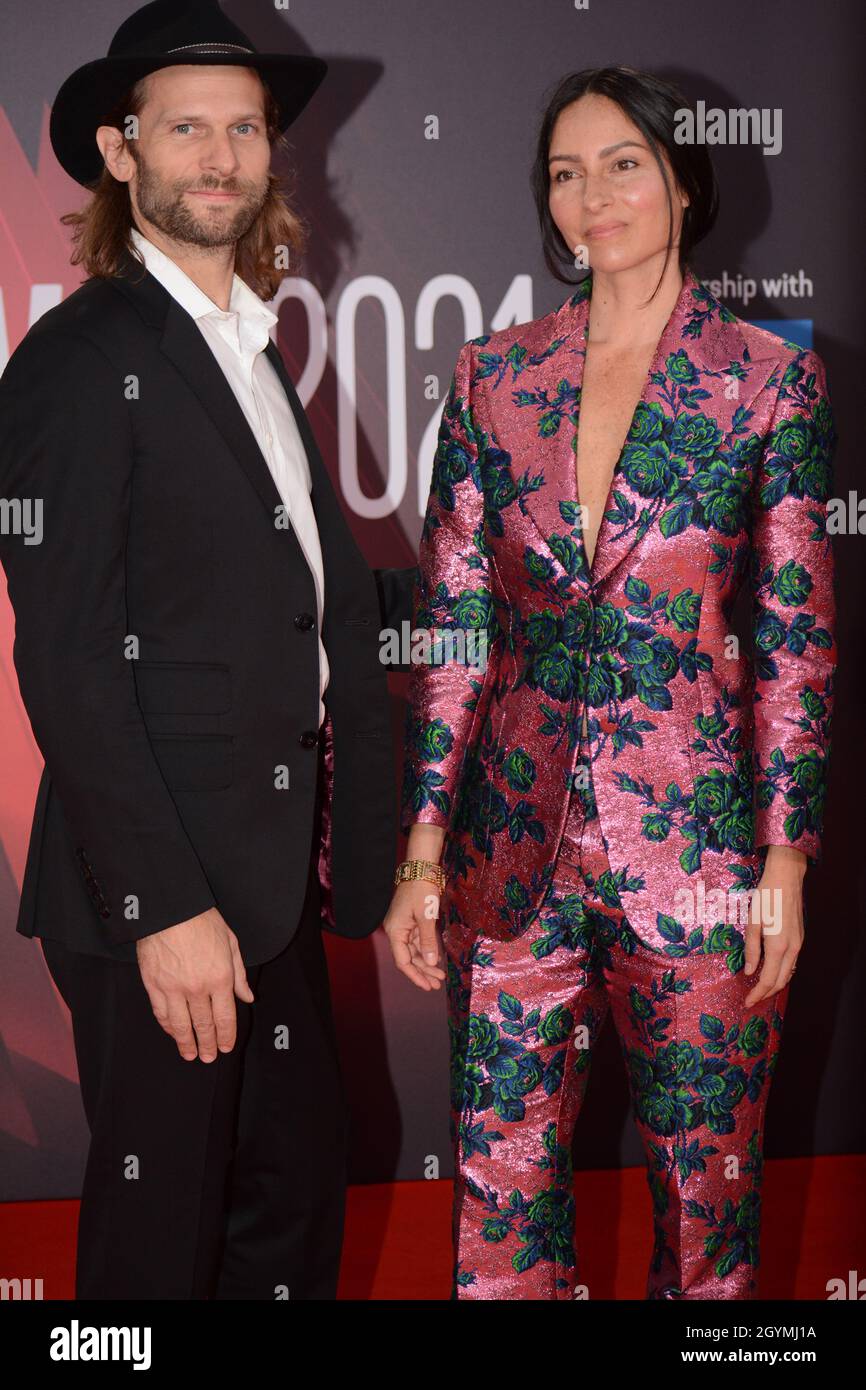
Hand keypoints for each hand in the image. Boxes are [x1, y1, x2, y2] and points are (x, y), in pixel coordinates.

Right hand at [136, 907, 254, 1060]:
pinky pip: (161, 1013)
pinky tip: (172, 1033)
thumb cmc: (203, 921)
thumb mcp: (231, 943)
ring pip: (180, 1025)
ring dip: (186, 1043)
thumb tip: (247, 997)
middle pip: (203, 1025)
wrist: (170, 909)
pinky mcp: (153, 985)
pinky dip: (168, 1026)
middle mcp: (197, 988)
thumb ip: (239, 974)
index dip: (226, 1036)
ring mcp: (173, 989)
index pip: (225, 1017)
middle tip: (208, 1057)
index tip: (225, 1047)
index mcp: (220, 978)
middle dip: (207, 1044)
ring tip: (190, 1054)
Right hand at [382, 880, 446, 990]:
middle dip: (423, 971)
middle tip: (437, 984)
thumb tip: (431, 963)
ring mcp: (405, 926)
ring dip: (427, 963)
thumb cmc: (422, 890)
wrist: (421, 868)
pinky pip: (419, 941)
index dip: (415, 975)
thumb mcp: (426, 917)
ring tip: (439, 976)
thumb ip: (428, 941)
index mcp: (396, 931)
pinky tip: (437, 960)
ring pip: (414, 951)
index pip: (403, 961)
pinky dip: (427, 950)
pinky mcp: (413, 921)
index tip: (427, 986)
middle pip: (409, 958)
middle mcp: (397, 931)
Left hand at [743, 851, 805, 1007]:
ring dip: (775, 984)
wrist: (786, 879)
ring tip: (760, 989)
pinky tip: (772, 971)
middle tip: (752, 999)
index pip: (768, 980)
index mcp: (778, 947)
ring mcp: (799, 944)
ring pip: (788, 973)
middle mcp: (792, 949)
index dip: (757, 994)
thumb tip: (750, 971)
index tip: (747, 1002)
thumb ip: (752, 949)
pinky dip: (782, 973)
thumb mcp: (752, 922)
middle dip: (766, 993)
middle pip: (781, 981)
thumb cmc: (766, 898)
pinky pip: (792, 963)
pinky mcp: (800, 938)